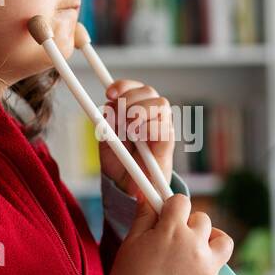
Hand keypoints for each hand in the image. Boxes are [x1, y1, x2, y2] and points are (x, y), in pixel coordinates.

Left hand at [99, 80, 174, 198]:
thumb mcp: (106, 140)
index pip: (134, 88)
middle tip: (118, 115)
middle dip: (130, 99)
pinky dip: (149, 128)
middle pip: (149, 91)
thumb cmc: (120, 163)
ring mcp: (162, 127)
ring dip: (141, 112)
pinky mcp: (168, 143)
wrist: (128, 188)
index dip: (124, 86)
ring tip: (129, 130)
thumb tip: (108, 107)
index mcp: (136, 109)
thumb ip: (107, 124)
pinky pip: (164, 127)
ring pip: (161, 104)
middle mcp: (151, 115)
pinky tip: (139, 137)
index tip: (109, 93)